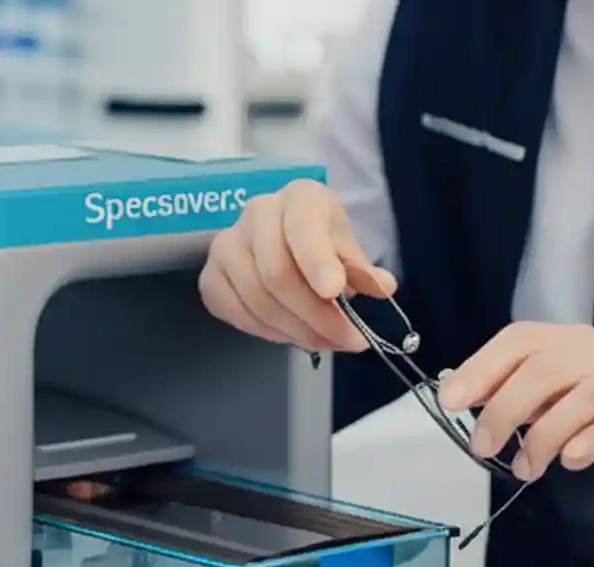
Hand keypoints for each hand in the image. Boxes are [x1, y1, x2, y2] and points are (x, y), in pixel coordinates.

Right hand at [198, 178, 397, 350]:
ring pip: (256, 298)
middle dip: (315, 315)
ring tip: (325, 343)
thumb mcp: (348, 250)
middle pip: (277, 274)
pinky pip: (234, 312)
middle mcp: (255, 213)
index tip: (335, 291)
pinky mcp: (210, 277)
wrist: (283, 238)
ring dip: (295, 330)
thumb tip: (383, 287)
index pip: (302, 228)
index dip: (317, 262)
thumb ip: (363, 271)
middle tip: (347, 340)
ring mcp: (226, 245)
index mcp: (298, 198)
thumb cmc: (320, 241)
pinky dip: (266, 331)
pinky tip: (290, 334)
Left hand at [438, 322, 593, 490]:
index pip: (517, 341)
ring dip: (540, 440)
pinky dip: (588, 443)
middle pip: (541, 372)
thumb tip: (469, 397)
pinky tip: (571, 461)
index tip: (452, 401)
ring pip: (576, 401)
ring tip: (525, 469)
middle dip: (502, 411)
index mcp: (570, 341)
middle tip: (482, 447)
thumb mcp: (567, 388)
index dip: (481, 368)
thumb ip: (524, 389)